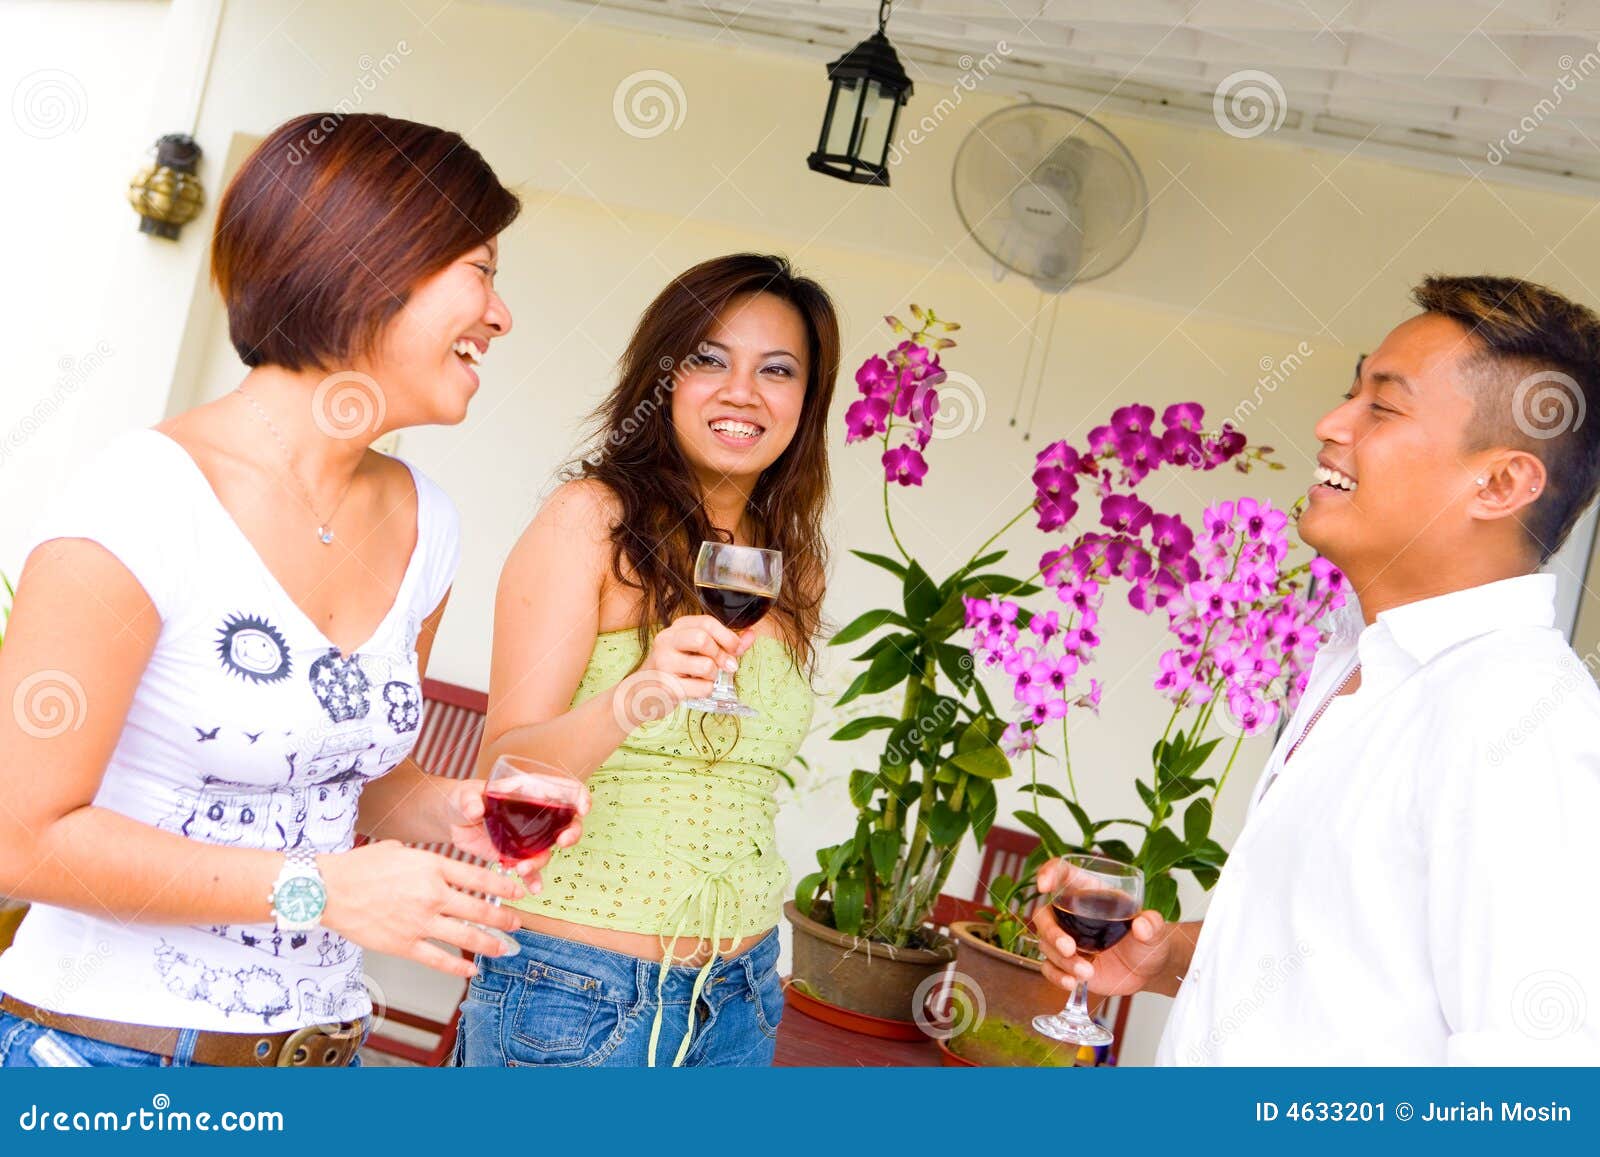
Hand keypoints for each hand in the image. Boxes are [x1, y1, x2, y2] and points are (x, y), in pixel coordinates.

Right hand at [319, 841, 527, 978]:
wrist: (329, 890)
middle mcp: (432, 895)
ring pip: (466, 936)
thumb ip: (426, 860)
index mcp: (433, 867)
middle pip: (480, 909)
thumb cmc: (360, 867)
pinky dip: (458, 966)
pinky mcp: (404, 945)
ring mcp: (420, 922)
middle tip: (517, 923)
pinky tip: (471, 969)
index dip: (505, 887)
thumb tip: (439, 866)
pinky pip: (438, 959)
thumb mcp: (401, 850)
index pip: (480, 878)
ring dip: (490, 944)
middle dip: (504, 918)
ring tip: (505, 948)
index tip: (519, 891)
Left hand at [444, 777, 587, 888]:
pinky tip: (533, 888)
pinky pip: (531, 868)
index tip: (581, 809)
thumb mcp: (464, 794)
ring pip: (548, 849)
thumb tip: (475, 809)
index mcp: (531, 791)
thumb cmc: (462, 798)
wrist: (452, 821)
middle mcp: (536, 814)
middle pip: (567, 822)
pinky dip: (534, 879)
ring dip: (542, 860)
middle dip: (572, 833)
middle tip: (563, 842)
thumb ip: (470, 800)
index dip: (580, 797)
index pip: (566, 790)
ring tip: (523, 868)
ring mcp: (529, 837)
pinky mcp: (517, 855)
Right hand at [620, 614, 754, 724]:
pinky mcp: (666, 685)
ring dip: (713, 676)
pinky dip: (706, 691)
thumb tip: (752, 634)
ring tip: (703, 678)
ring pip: (705, 665)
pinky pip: (701, 688)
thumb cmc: (674, 670)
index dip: (728, 636)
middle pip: (704, 639)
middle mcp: (666, 640)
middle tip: (725, 667)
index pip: (707, 622)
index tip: (735, 649)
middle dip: (721, 655)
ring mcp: (663, 663)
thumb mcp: (696, 651)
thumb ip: (725, 643)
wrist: (641, 694)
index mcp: (676, 628)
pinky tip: (693, 689)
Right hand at [1032, 857, 1172, 996]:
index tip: (1044, 884)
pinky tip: (1072, 982)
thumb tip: (1143, 924)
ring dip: (1063, 961)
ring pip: (1045, 944)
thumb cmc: (1147, 941)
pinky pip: (1049, 967)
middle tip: (1069, 948)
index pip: (1064, 874)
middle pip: (1045, 915)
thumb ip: (1152, 924)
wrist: (1147, 971)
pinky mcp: (1066, 963)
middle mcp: (1072, 914)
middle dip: (1052, 932)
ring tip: (1087, 973)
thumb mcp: (1155, 931)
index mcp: (1090, 892)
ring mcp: (1067, 939)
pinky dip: (1056, 976)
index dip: (1050, 873)